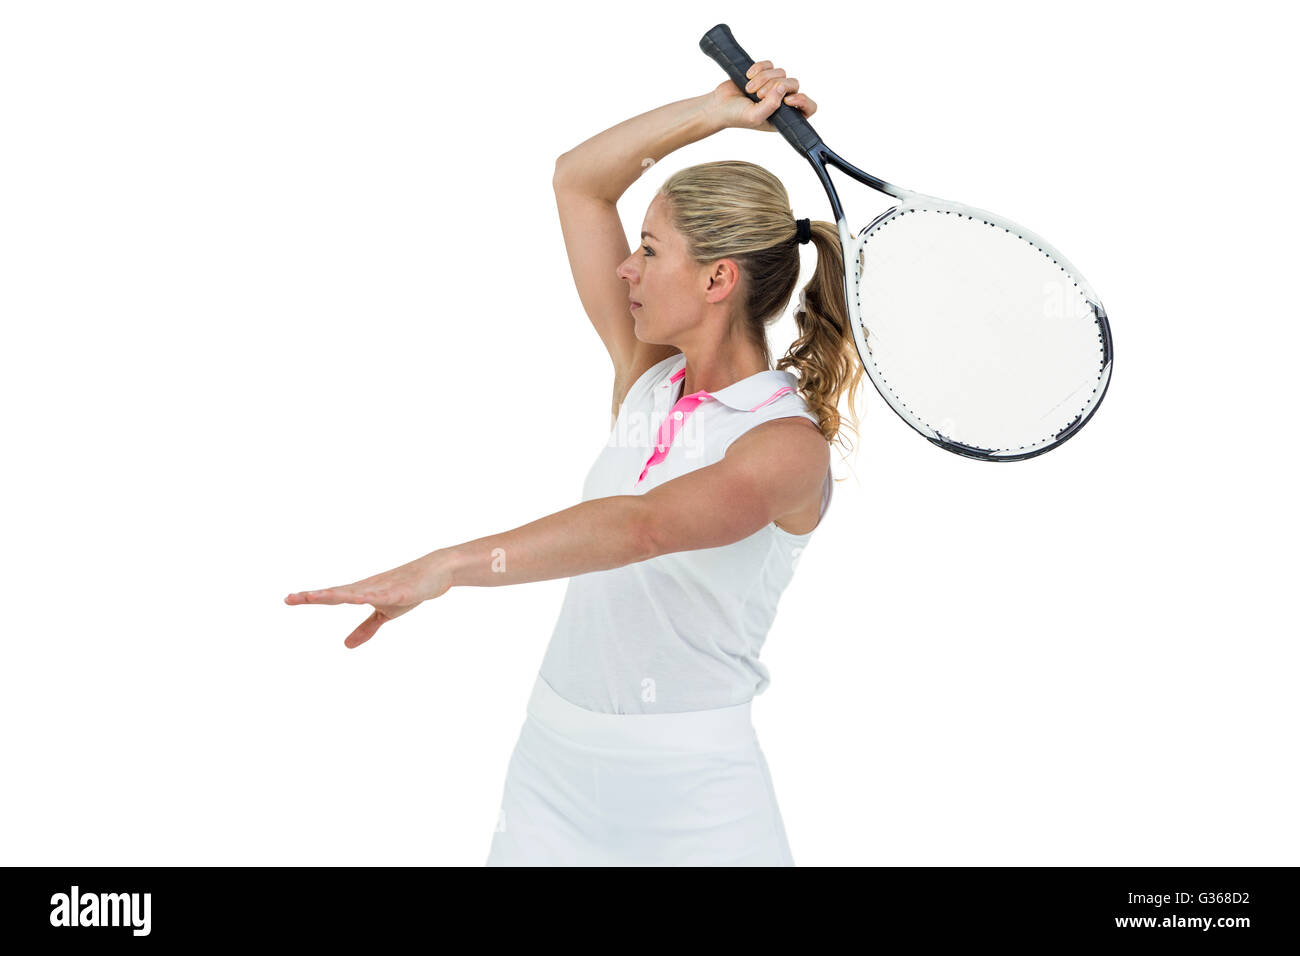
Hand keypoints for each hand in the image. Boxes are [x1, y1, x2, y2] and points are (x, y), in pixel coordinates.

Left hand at [284, 551, 450, 647]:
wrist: (434, 573)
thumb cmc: (408, 590)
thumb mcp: (385, 614)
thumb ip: (365, 629)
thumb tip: (346, 645)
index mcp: (360, 593)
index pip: (331, 596)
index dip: (310, 598)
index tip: (288, 599)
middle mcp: (366, 588)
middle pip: (336, 592)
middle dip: (314, 596)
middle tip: (290, 598)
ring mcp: (382, 588)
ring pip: (354, 592)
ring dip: (334, 594)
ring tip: (315, 597)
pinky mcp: (400, 592)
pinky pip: (382, 595)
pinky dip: (369, 596)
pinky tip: (358, 598)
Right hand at [705, 59, 816, 132]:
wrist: (718, 105)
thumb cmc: (736, 116)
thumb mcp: (755, 117)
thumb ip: (771, 105)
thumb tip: (782, 87)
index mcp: (785, 116)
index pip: (809, 107)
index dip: (804, 101)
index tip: (788, 100)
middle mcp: (782, 101)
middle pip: (794, 83)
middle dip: (775, 86)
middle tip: (758, 96)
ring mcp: (773, 86)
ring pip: (781, 72)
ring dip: (763, 78)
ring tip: (749, 89)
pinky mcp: (763, 74)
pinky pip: (769, 64)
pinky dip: (759, 68)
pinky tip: (748, 75)